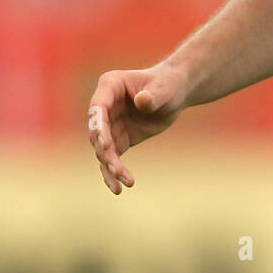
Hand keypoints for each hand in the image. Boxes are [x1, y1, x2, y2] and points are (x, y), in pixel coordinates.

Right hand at [87, 63, 186, 194]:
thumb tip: (142, 100)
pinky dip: (114, 173)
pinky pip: (111, 158)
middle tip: (115, 167)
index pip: (98, 107)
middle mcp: (104, 106)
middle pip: (97, 132)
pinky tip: (119, 188)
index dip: (98, 126)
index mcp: (110, 85)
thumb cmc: (168, 84)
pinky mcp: (118, 139)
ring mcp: (109, 125)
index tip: (105, 144)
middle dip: (104, 150)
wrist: (175, 93)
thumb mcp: (164, 88)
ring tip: (125, 181)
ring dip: (110, 166)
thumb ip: (153, 95)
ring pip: (102, 150)